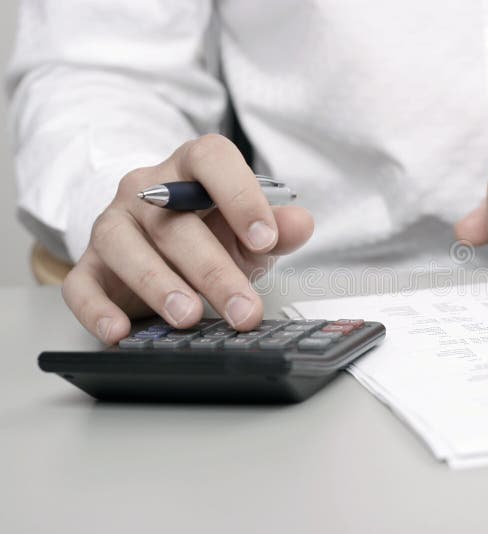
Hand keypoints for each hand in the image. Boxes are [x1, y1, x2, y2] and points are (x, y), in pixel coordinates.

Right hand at [62, 134, 313, 342]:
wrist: (161, 243)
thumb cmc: (211, 233)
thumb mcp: (250, 231)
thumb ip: (278, 228)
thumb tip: (301, 224)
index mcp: (192, 168)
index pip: (212, 160)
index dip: (240, 195)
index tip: (265, 238)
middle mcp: (146, 190)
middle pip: (176, 221)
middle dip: (214, 270)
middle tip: (243, 310)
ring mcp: (112, 225)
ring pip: (126, 247)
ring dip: (158, 284)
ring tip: (188, 317)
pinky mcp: (88, 265)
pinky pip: (81, 285)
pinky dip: (97, 310)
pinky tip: (119, 331)